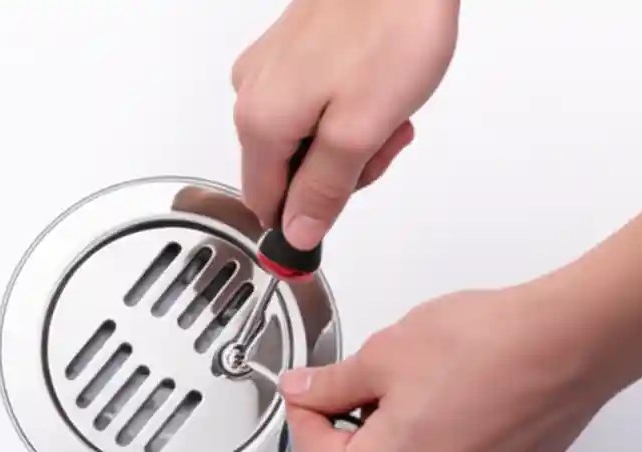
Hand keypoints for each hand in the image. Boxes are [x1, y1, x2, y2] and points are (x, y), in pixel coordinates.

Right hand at [231, 0, 459, 247]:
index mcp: (261, 122)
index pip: (265, 204)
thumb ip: (324, 190)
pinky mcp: (291, 50)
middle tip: (382, 142)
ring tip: (385, 107)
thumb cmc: (389, 29)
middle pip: (287, 172)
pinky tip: (374, 85)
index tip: (340, 208)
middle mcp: (252, 94)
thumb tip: (297, 232)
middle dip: (338, 172)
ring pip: (303, 138)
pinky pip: (310, 104)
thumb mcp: (361, 131)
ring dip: (347, 139)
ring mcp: (270, 68)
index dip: (305, 218)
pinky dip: (346, 106)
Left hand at [279, 282, 637, 451]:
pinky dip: (442, 441)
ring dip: (398, 438)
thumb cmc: (488, 350)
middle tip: (359, 383)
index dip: (305, 416)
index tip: (306, 391)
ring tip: (412, 385)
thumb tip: (307, 391)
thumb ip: (332, 383)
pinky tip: (453, 397)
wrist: (569, 343)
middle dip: (352, 430)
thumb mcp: (383, 355)